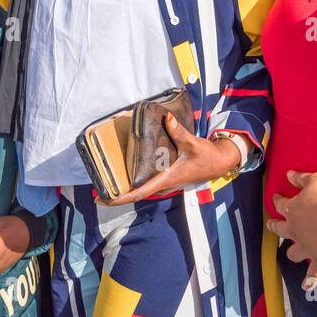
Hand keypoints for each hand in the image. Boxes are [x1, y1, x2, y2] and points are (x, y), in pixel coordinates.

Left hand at [101, 114, 242, 205]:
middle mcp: (164, 184)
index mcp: (166, 179)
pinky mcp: (167, 177)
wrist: (219, 162)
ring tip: (107, 183)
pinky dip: (135, 182)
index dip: (121, 198)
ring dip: (125, 189)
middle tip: (97, 190)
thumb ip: (179, 131)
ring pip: (141, 189)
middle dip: (117, 194)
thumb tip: (166, 118)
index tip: (104, 199)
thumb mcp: (193, 143)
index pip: (140, 193)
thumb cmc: (206, 156)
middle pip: (136, 194)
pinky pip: (147, 183)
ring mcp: (165, 182)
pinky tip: (127, 173)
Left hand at [268, 171, 316, 288]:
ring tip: (292, 249)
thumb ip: (301, 178)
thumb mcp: (316, 179)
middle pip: (280, 230)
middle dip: (275, 226)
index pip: (279, 204)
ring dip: (292, 251)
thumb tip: (288, 175)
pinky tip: (306, 284)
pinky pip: (312, 275)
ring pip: (293, 253)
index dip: (277, 200)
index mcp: (292, 210)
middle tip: (273, 224)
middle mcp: (295, 231)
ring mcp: (307, 247)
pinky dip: (309, 280)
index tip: (277, 197)